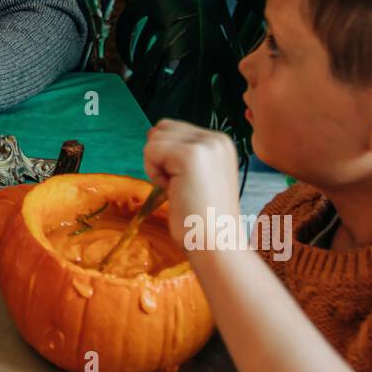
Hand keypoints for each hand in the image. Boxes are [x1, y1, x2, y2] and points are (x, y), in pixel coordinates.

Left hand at [142, 120, 241, 244]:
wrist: (217, 242)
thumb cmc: (202, 217)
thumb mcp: (196, 175)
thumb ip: (181, 152)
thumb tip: (152, 132)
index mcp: (220, 142)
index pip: (175, 129)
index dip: (168, 157)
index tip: (186, 182)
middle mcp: (217, 138)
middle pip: (163, 128)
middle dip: (160, 158)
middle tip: (179, 186)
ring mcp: (205, 145)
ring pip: (155, 139)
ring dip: (156, 166)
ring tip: (178, 188)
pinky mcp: (190, 155)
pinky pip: (151, 150)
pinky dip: (153, 172)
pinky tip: (173, 190)